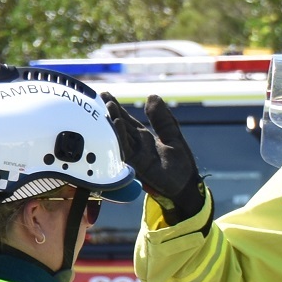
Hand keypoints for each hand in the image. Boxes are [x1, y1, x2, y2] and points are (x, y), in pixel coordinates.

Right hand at [104, 93, 203, 218]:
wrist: (185, 187)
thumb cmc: (181, 164)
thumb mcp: (173, 135)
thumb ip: (162, 119)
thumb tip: (152, 96)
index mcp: (144, 136)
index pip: (127, 119)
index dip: (116, 107)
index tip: (104, 94)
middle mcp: (136, 144)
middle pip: (119, 125)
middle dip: (108, 111)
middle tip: (96, 96)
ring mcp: (134, 154)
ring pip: (119, 135)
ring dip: (112, 121)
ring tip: (105, 106)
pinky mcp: (136, 164)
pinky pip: (125, 148)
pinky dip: (120, 136)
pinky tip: (116, 124)